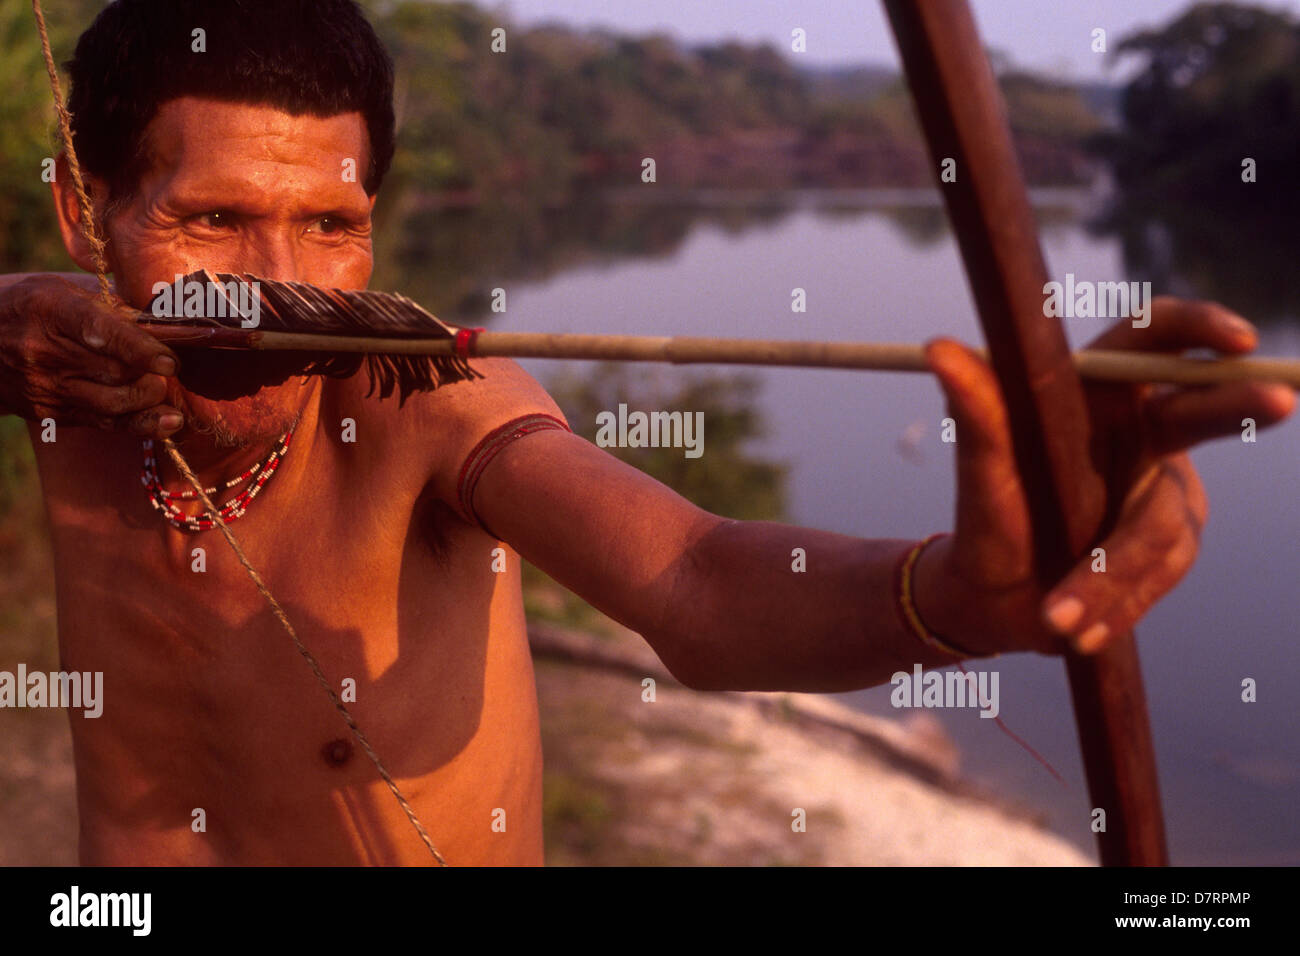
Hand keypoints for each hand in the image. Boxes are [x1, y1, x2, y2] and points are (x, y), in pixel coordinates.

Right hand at [0, 275, 182, 438]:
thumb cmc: (33, 308)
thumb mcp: (63, 291)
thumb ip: (111, 306)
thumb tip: (167, 324)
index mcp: (51, 310)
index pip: (100, 332)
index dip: (140, 350)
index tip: (170, 362)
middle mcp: (44, 351)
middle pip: (115, 372)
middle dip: (153, 375)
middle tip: (169, 370)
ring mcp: (45, 386)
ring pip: (114, 403)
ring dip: (149, 400)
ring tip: (161, 389)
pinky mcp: (49, 413)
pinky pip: (104, 423)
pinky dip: (141, 423)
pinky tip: (168, 422)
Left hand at [916, 297, 1294, 655]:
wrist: (989, 599)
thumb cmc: (984, 517)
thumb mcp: (980, 470)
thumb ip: (974, 413)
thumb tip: (940, 350)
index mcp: (1094, 396)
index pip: (1150, 341)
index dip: (1195, 329)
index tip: (1235, 338)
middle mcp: (1141, 431)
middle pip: (1200, 408)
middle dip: (1238, 404)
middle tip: (1278, 401)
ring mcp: (1162, 488)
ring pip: (1164, 524)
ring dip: (1111, 574)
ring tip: (1056, 618)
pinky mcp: (1170, 544)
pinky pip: (1162, 572)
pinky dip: (1116, 602)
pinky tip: (1077, 631)